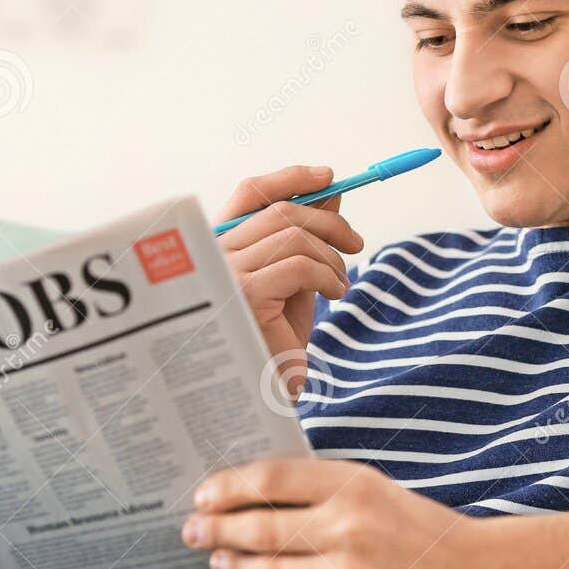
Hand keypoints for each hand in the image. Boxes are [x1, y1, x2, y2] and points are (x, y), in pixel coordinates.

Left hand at [182, 459, 474, 568]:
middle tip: (190, 529)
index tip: (202, 495)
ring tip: (218, 558)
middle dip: (214, 530)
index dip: (228, 487)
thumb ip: (317, 488)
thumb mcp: (372, 487)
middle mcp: (347, 529)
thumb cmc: (412, 525)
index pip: (271, 480)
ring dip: (233, 565)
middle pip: (259, 530)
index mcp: (353, 486)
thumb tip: (247, 494)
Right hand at [213, 166, 362, 396]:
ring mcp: (224, 275)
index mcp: (219, 247)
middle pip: (280, 210)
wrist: (266, 391)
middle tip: (356, 243)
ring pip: (294, 235)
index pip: (250, 192)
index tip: (329, 177)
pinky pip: (300, 265)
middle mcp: (213, 256)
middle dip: (329, 221)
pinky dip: (328, 276)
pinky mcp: (245, 296)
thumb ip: (306, 236)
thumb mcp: (297, 279)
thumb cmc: (276, 340)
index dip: (290, 177)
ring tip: (340, 283)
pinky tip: (333, 295)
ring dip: (331, 256)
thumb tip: (329, 191)